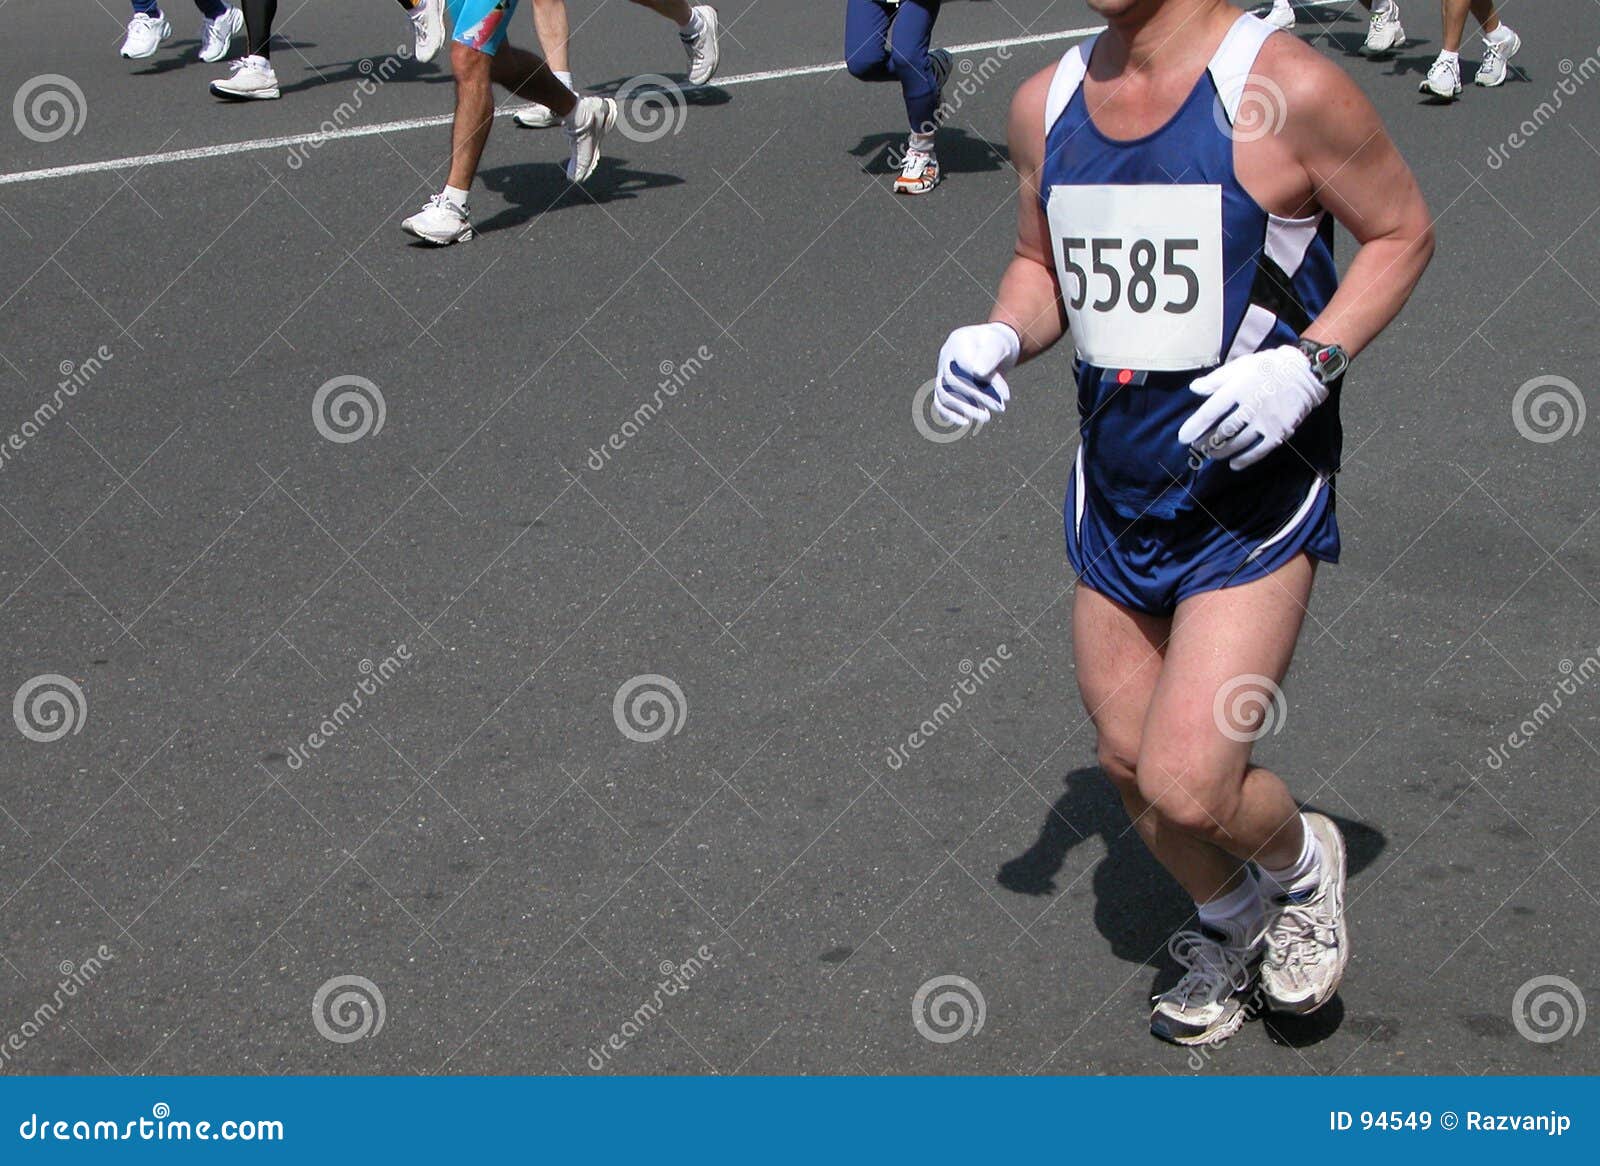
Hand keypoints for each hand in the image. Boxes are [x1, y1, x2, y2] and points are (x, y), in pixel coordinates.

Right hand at [933, 323, 1020, 428]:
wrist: (993, 347)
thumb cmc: (997, 344)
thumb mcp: (999, 345)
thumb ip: (990, 356)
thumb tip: (978, 373)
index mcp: (958, 342)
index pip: (966, 365)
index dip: (985, 381)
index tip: (1006, 396)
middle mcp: (946, 358)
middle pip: (953, 381)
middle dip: (978, 397)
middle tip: (999, 408)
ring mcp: (942, 373)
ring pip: (945, 394)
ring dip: (965, 408)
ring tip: (986, 417)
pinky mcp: (945, 387)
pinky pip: (940, 402)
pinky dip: (950, 414)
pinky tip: (965, 422)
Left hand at [1176, 345, 1328, 470]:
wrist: (1306, 372)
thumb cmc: (1268, 367)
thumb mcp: (1241, 365)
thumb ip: (1216, 379)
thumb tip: (1194, 389)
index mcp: (1239, 388)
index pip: (1210, 412)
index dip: (1194, 426)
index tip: (1183, 438)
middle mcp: (1251, 406)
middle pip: (1222, 431)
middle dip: (1206, 442)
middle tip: (1197, 447)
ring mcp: (1266, 421)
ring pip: (1237, 443)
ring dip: (1221, 451)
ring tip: (1212, 454)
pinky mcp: (1280, 431)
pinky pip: (1259, 451)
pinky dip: (1244, 459)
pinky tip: (1234, 464)